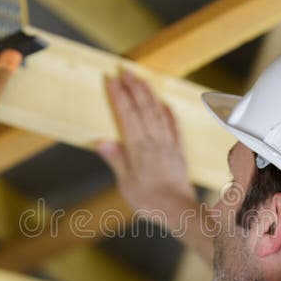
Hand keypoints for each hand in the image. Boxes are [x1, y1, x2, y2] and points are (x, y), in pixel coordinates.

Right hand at [98, 70, 196, 217]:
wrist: (180, 211)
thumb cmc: (151, 202)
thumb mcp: (126, 184)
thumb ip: (116, 160)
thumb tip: (101, 141)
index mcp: (139, 148)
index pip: (126, 114)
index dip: (118, 95)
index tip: (110, 80)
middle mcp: (155, 141)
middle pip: (143, 107)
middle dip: (133, 86)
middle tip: (124, 69)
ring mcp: (169, 144)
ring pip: (158, 112)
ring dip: (149, 93)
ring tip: (141, 79)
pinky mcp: (179, 151)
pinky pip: (174, 126)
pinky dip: (168, 112)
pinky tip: (164, 104)